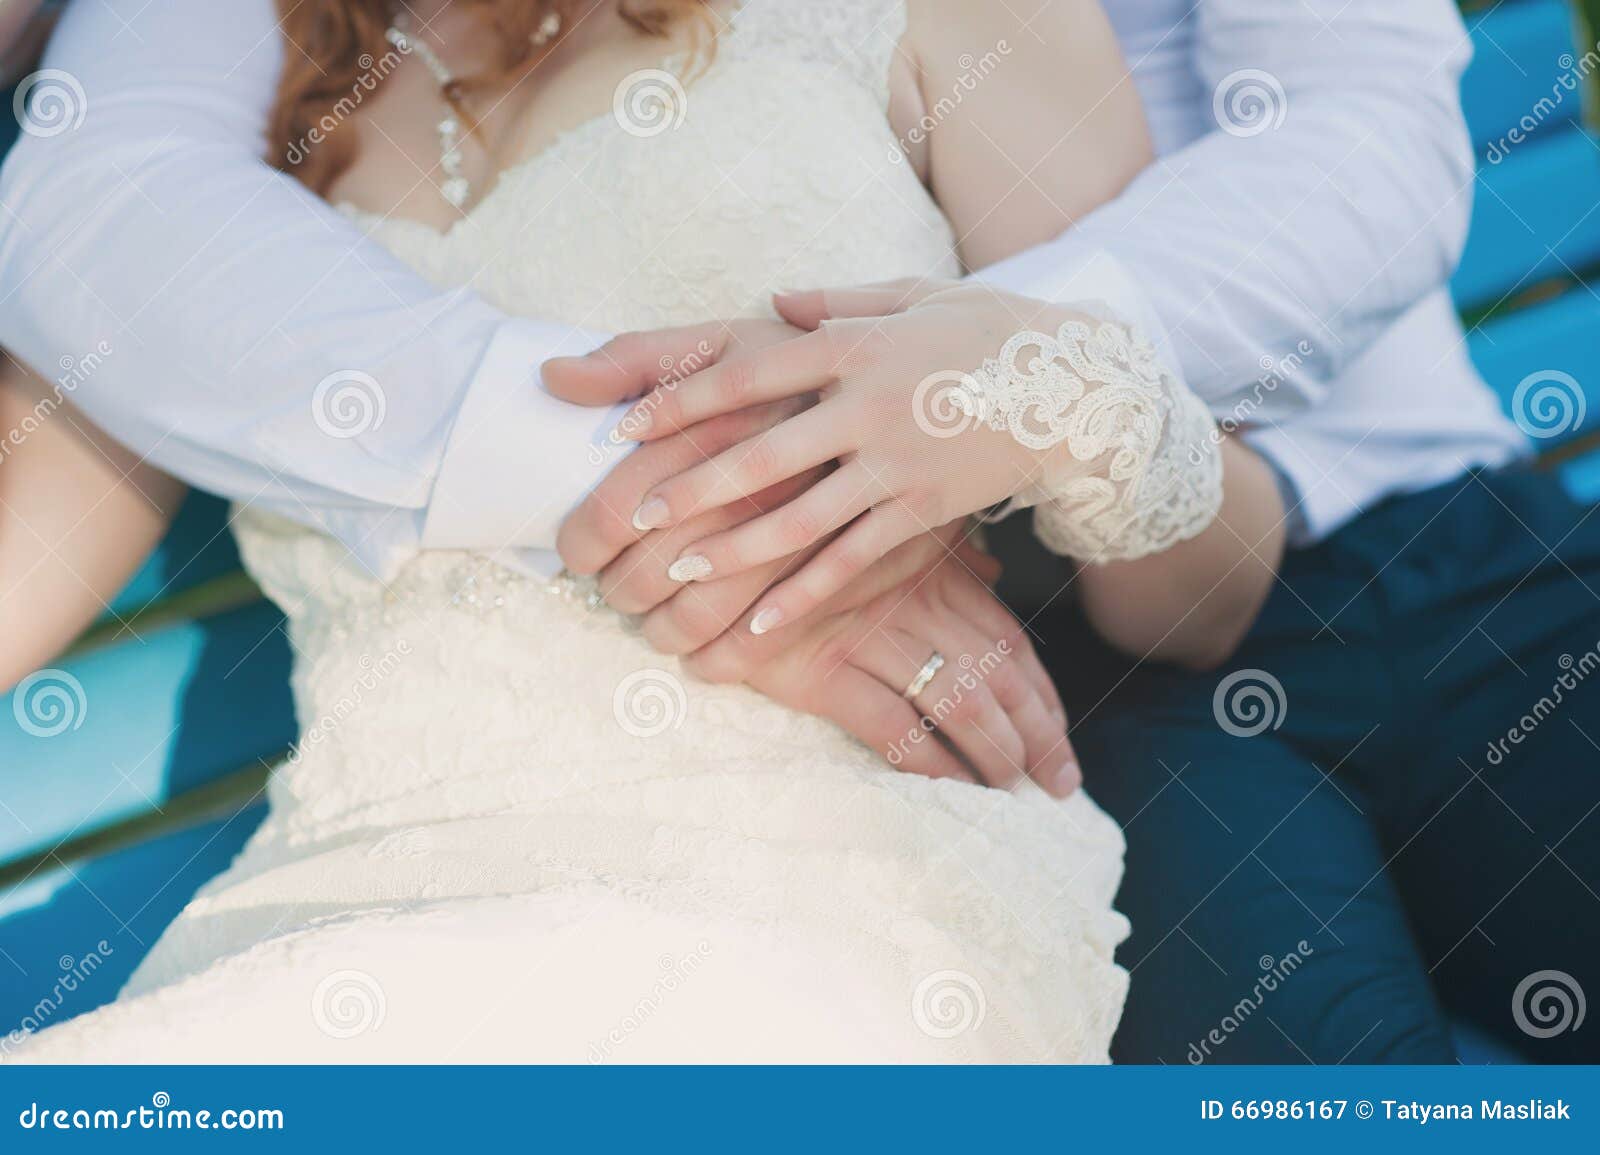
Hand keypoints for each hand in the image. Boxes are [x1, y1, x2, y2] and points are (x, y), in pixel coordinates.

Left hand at [588, 281, 1107, 637]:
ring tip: (681, 575)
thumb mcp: (913, 295)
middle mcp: (867, 407)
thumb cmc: (985, 331)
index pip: (747, 373)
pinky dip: (804, 594)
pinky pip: (851, 561)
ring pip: (799, 519)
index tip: (625, 425)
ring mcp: (896, 465)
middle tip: (635, 517)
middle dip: (692, 489)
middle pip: (761, 454)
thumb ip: (838, 301)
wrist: (1075, 384)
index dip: (680, 399)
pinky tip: (761, 623)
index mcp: (854, 346)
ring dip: (734, 551)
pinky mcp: (922, 512)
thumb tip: (772, 302)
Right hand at [701, 538, 1080, 796]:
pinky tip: (951, 787)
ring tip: (1013, 793)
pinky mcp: (821, 669)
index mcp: (930, 571)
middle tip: (1061, 784)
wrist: (705, 533)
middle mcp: (910, 602)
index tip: (1060, 737)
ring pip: (957, 701)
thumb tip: (993, 575)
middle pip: (997, 678)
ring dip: (993, 753)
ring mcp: (868, 634)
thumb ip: (939, 552)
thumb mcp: (878, 529)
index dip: (1041, 694)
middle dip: (1036, 735)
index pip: (1007, 640)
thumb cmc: (796, 531)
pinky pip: (892, 724)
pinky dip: (928, 760)